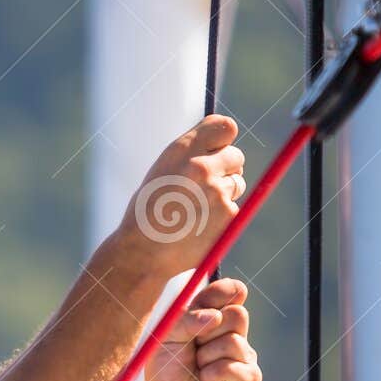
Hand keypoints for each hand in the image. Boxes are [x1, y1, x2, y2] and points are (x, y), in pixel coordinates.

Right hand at [113, 116, 246, 278]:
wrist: (143, 252)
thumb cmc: (148, 211)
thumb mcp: (162, 170)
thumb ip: (191, 153)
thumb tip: (222, 144)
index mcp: (182, 149)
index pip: (225, 127)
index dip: (223, 140)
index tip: (216, 150)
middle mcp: (202, 166)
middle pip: (236, 156)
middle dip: (226, 169)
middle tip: (204, 187)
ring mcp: (218, 191)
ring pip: (237, 183)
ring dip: (225, 193)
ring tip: (196, 209)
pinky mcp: (228, 214)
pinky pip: (235, 208)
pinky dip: (222, 217)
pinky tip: (199, 226)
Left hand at [142, 278, 260, 380]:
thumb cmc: (165, 373)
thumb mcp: (165, 338)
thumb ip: (186, 319)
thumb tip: (214, 316)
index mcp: (213, 318)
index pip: (230, 293)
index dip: (224, 291)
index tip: (208, 302)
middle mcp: (232, 334)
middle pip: (237, 314)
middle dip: (209, 330)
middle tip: (195, 346)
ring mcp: (243, 357)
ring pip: (234, 342)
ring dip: (207, 358)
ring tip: (197, 371)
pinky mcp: (249, 380)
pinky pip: (237, 367)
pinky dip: (214, 375)